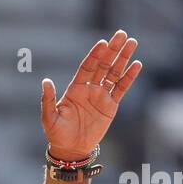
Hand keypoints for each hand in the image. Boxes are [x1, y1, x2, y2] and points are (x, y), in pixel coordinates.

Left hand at [40, 30, 141, 161]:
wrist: (71, 149)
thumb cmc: (57, 133)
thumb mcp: (49, 117)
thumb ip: (48, 99)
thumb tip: (45, 81)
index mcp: (75, 88)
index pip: (87, 67)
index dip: (95, 55)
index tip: (103, 43)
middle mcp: (89, 88)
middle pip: (103, 65)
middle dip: (112, 50)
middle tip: (121, 34)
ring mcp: (101, 96)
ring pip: (115, 73)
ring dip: (123, 58)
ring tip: (132, 42)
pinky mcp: (111, 106)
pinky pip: (121, 88)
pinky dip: (129, 77)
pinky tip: (136, 64)